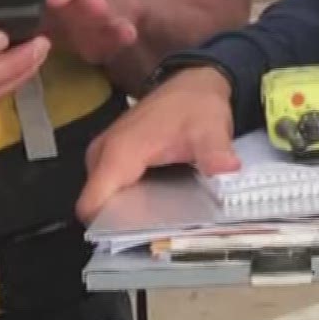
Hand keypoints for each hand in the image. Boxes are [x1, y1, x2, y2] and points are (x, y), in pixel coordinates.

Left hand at [1, 0, 141, 65]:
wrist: (93, 15)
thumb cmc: (42, 11)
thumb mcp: (14, 8)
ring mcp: (95, 4)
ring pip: (98, 0)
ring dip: (97, 6)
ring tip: (98, 8)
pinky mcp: (112, 27)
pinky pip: (118, 28)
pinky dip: (121, 31)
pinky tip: (125, 35)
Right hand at [76, 65, 239, 222]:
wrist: (194, 80)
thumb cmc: (198, 105)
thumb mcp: (211, 130)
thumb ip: (215, 153)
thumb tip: (227, 170)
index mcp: (119, 152)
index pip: (91, 204)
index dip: (107, 228)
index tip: (137, 239)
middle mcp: (103, 153)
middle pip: (98, 204)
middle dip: (121, 221)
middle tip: (156, 232)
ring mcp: (105, 152)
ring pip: (104, 195)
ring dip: (126, 209)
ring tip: (159, 219)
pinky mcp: (113, 152)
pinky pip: (112, 184)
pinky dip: (129, 195)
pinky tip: (157, 202)